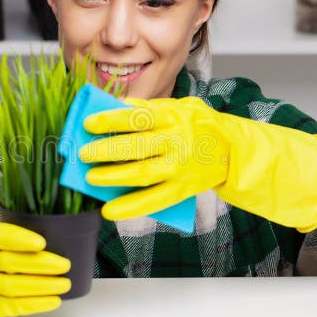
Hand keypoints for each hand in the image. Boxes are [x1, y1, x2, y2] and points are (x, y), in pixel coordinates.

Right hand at [0, 222, 70, 316]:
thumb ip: (18, 237)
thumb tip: (62, 233)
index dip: (20, 239)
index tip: (41, 241)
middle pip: (9, 263)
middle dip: (40, 264)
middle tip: (64, 264)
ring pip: (11, 285)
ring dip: (42, 286)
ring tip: (64, 283)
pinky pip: (11, 306)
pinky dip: (34, 304)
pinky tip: (53, 300)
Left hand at [79, 96, 316, 232]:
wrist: (233, 150)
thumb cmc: (199, 125)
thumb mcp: (179, 107)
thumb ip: (149, 108)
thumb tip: (116, 106)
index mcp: (173, 117)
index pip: (137, 117)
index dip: (111, 120)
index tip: (89, 124)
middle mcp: (176, 142)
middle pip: (136, 147)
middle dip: (106, 151)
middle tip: (83, 154)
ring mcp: (179, 168)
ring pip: (141, 174)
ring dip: (112, 177)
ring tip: (91, 178)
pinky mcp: (181, 190)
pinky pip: (152, 201)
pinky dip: (129, 207)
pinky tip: (109, 210)